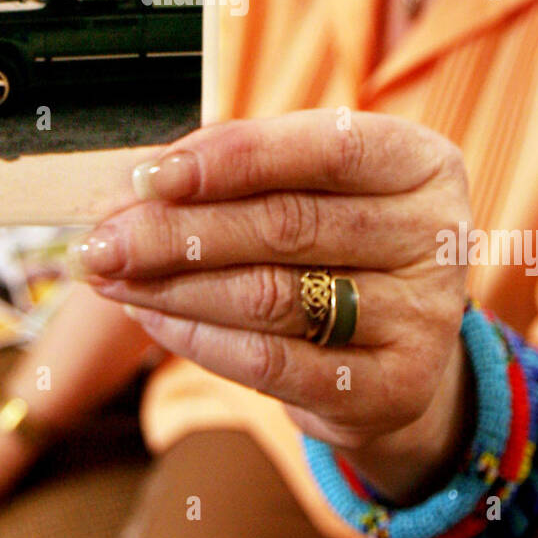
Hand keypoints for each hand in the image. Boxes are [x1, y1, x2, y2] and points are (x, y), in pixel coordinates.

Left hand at [77, 109, 475, 502]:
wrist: (396, 349)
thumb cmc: (336, 243)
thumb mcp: (311, 187)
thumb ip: (239, 168)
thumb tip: (138, 179)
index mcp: (422, 162)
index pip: (326, 149)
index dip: (233, 159)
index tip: (150, 175)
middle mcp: (436, 236)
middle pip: (286, 226)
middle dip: (176, 231)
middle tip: (101, 238)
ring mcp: (424, 317)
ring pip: (270, 295)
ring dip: (172, 285)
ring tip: (110, 275)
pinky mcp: (394, 388)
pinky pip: (271, 363)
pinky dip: (197, 337)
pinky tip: (151, 316)